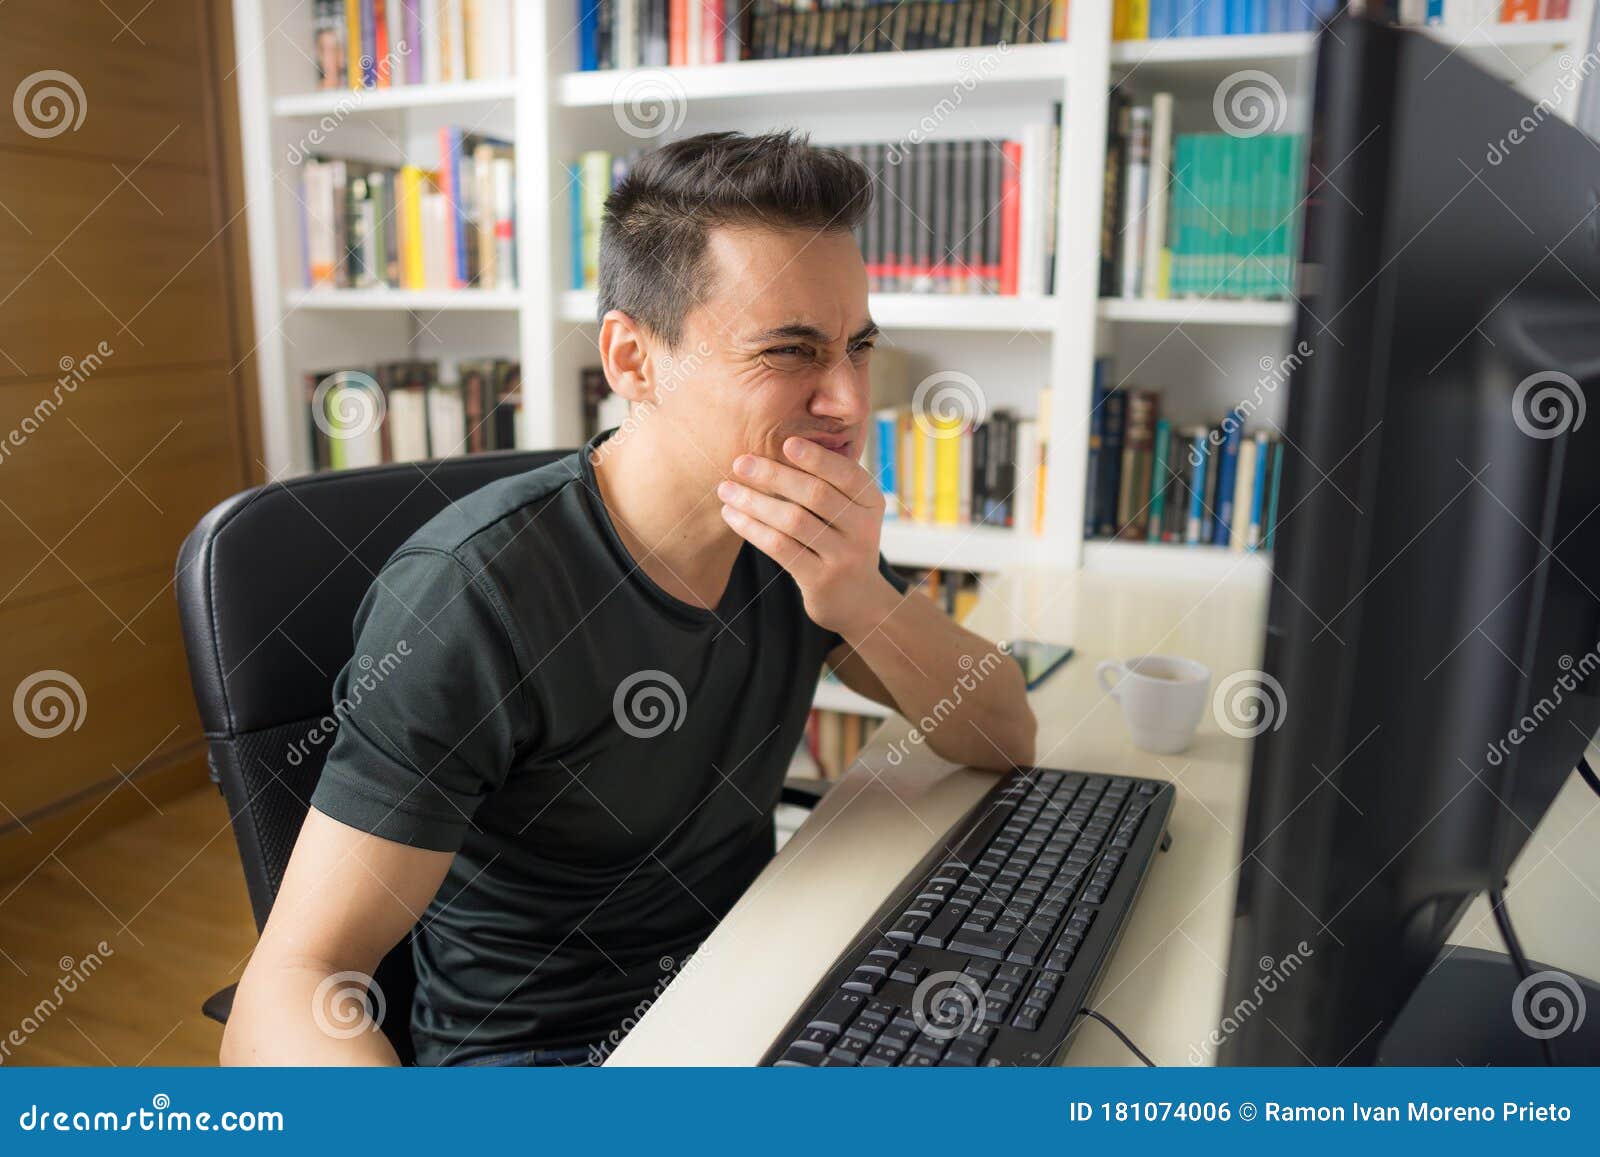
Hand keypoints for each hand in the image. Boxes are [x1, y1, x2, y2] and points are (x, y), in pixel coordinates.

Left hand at [717, 435, 895, 636]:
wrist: (858, 600)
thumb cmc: (841, 541)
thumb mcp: (849, 512)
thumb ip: (828, 482)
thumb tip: (780, 441)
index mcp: (871, 503)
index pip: (846, 474)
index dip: (817, 458)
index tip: (785, 443)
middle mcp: (863, 528)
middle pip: (815, 494)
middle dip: (774, 475)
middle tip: (740, 462)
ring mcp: (843, 557)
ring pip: (793, 521)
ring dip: (755, 502)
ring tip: (726, 489)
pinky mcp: (820, 580)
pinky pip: (781, 548)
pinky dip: (753, 528)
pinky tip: (732, 516)